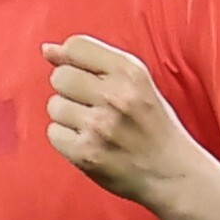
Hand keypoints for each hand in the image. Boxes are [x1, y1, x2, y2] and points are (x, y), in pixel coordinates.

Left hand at [45, 35, 202, 207]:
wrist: (172, 173)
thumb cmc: (152, 124)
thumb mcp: (136, 82)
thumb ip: (93, 60)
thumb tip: (47, 49)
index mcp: (130, 73)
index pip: (76, 46)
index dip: (72, 59)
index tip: (84, 74)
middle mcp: (115, 96)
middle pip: (60, 76)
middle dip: (70, 89)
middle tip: (92, 105)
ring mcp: (99, 126)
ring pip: (54, 105)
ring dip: (68, 115)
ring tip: (93, 126)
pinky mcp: (86, 153)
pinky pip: (54, 132)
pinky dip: (66, 138)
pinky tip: (88, 142)